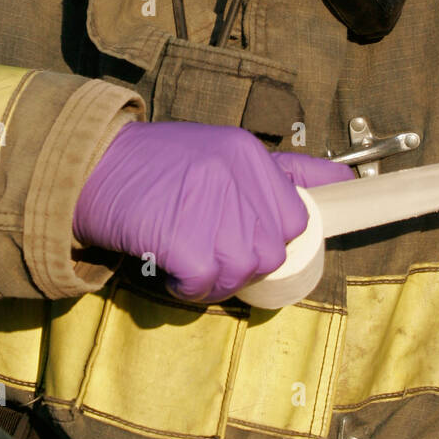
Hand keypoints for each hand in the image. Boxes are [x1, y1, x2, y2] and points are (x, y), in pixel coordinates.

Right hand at [73, 121, 353, 302]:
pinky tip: (167, 263)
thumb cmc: (156, 166)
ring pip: (242, 272)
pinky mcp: (185, 239)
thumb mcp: (221, 152)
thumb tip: (347, 178)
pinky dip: (186, 286)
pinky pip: (204, 285)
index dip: (273, 238)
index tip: (250, 242)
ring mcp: (212, 208)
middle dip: (243, 263)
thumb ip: (277, 173)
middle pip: (271, 251)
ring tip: (183, 255)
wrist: (91, 165)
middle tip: (207, 250)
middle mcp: (238, 176)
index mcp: (250, 155)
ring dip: (214, 278)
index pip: (297, 217)